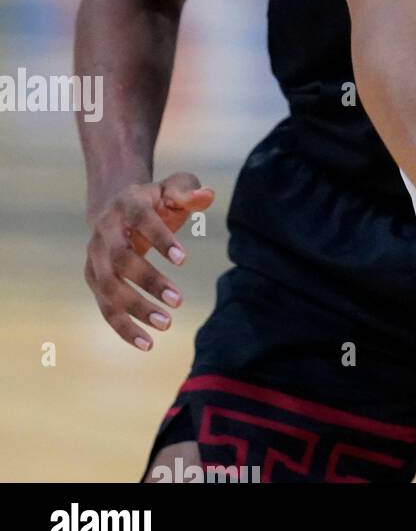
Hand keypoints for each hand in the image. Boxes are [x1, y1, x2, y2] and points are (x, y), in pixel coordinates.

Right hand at [84, 173, 214, 349]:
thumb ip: (189, 191)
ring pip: (108, 288)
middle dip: (149, 281)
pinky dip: (123, 327)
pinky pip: (105, 307)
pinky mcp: (93, 278)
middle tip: (178, 301)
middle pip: (121, 260)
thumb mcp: (174, 186)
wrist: (116, 206)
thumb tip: (207, 195)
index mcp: (127, 204)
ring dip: (135, 309)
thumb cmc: (156, 199)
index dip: (161, 239)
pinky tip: (146, 343)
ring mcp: (94, 256)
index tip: (184, 259)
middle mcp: (105, 231)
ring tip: (166, 325)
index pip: (142, 221)